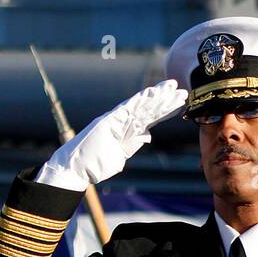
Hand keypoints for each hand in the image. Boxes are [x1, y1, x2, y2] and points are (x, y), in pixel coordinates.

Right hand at [36, 80, 187, 189]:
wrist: (75, 168)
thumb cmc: (94, 165)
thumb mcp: (119, 157)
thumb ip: (132, 144)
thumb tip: (146, 135)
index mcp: (126, 131)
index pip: (150, 118)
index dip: (164, 110)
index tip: (180, 104)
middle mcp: (121, 122)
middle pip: (148, 109)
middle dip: (165, 100)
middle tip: (182, 91)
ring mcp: (115, 120)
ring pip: (140, 106)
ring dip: (157, 97)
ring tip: (172, 87)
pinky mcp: (109, 121)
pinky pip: (127, 109)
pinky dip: (140, 100)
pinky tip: (152, 92)